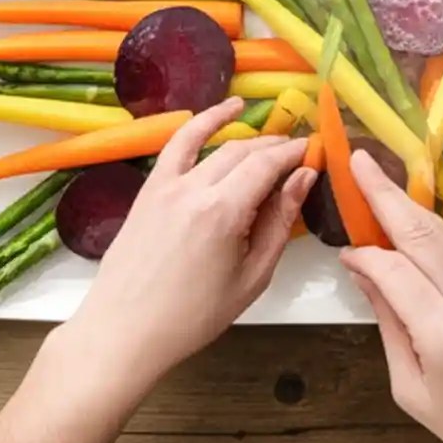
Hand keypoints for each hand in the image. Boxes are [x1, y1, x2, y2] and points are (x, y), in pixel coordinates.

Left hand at [0, 98, 314, 442]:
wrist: (126, 330)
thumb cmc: (194, 316)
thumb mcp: (252, 276)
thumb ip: (279, 222)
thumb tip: (303, 178)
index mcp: (223, 212)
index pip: (267, 164)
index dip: (294, 153)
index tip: (316, 151)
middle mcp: (193, 188)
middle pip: (244, 152)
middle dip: (276, 148)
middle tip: (300, 154)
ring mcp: (166, 185)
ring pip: (215, 147)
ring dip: (248, 139)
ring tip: (273, 140)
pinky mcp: (149, 190)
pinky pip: (178, 145)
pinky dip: (202, 123)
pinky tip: (226, 112)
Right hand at [340, 151, 442, 442]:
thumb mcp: (414, 392)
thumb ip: (390, 329)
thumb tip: (366, 277)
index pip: (393, 270)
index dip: (364, 254)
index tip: (343, 252)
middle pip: (420, 233)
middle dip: (384, 193)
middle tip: (357, 160)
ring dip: (409, 204)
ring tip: (379, 181)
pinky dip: (435, 230)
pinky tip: (416, 227)